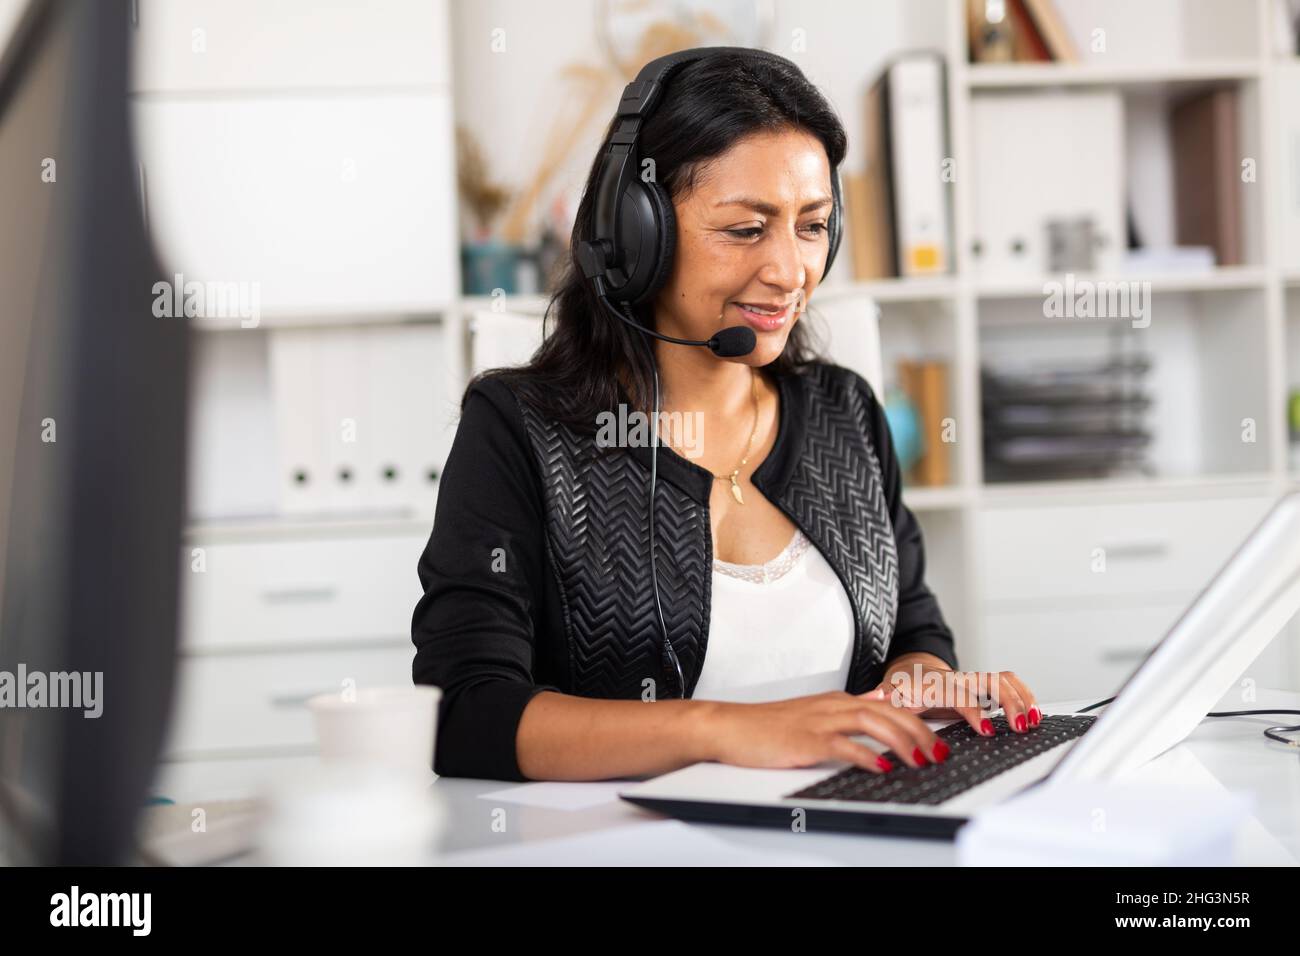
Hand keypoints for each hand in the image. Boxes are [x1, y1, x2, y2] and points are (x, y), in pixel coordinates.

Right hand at [702, 689, 951, 772]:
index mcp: (837, 701)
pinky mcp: (806, 739)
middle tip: (940, 753)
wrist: (730, 726)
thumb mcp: (810, 721)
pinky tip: (882, 768)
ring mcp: (820, 720)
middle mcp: (833, 705)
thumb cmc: (767, 728)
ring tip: (921, 760)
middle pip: (888, 711)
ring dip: (902, 741)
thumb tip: (870, 737)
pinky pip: (844, 745)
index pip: (887, 705)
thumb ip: (841, 724)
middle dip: (920, 732)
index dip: (917, 720)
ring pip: (872, 722)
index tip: (937, 739)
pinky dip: (867, 756)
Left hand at [868, 652, 1041, 736]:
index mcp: (937, 684)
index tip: (987, 730)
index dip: (975, 712)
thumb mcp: (891, 695)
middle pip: (990, 682)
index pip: (960, 696)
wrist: (912, 671)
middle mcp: (959, 679)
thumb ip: (883, 699)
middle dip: (1010, 703)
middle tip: (1020, 726)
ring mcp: (974, 680)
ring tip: (1034, 721)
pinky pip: (1010, 684)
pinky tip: (1035, 715)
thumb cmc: (905, 687)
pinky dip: (1025, 696)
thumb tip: (868, 699)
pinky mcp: (984, 684)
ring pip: (1004, 680)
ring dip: (1022, 699)